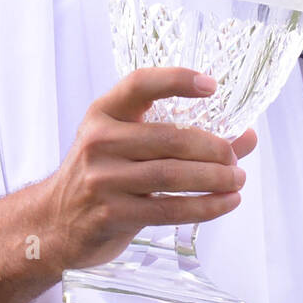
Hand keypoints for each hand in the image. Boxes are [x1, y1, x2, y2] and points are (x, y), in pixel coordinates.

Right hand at [42, 68, 256, 270]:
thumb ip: (186, 137)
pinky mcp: (111, 214)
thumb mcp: (131, 146)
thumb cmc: (103, 176)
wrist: (55, 222)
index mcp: (103, 113)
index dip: (176, 80)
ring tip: (238, 180)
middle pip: (169, 138)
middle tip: (235, 158)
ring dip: (214, 178)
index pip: (140, 84)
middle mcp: (99, 141)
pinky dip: (205, 206)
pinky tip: (226, 203)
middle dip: (213, 148)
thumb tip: (248, 136)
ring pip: (172, 175)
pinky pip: (169, 209)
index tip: (212, 86)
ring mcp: (102, 179)